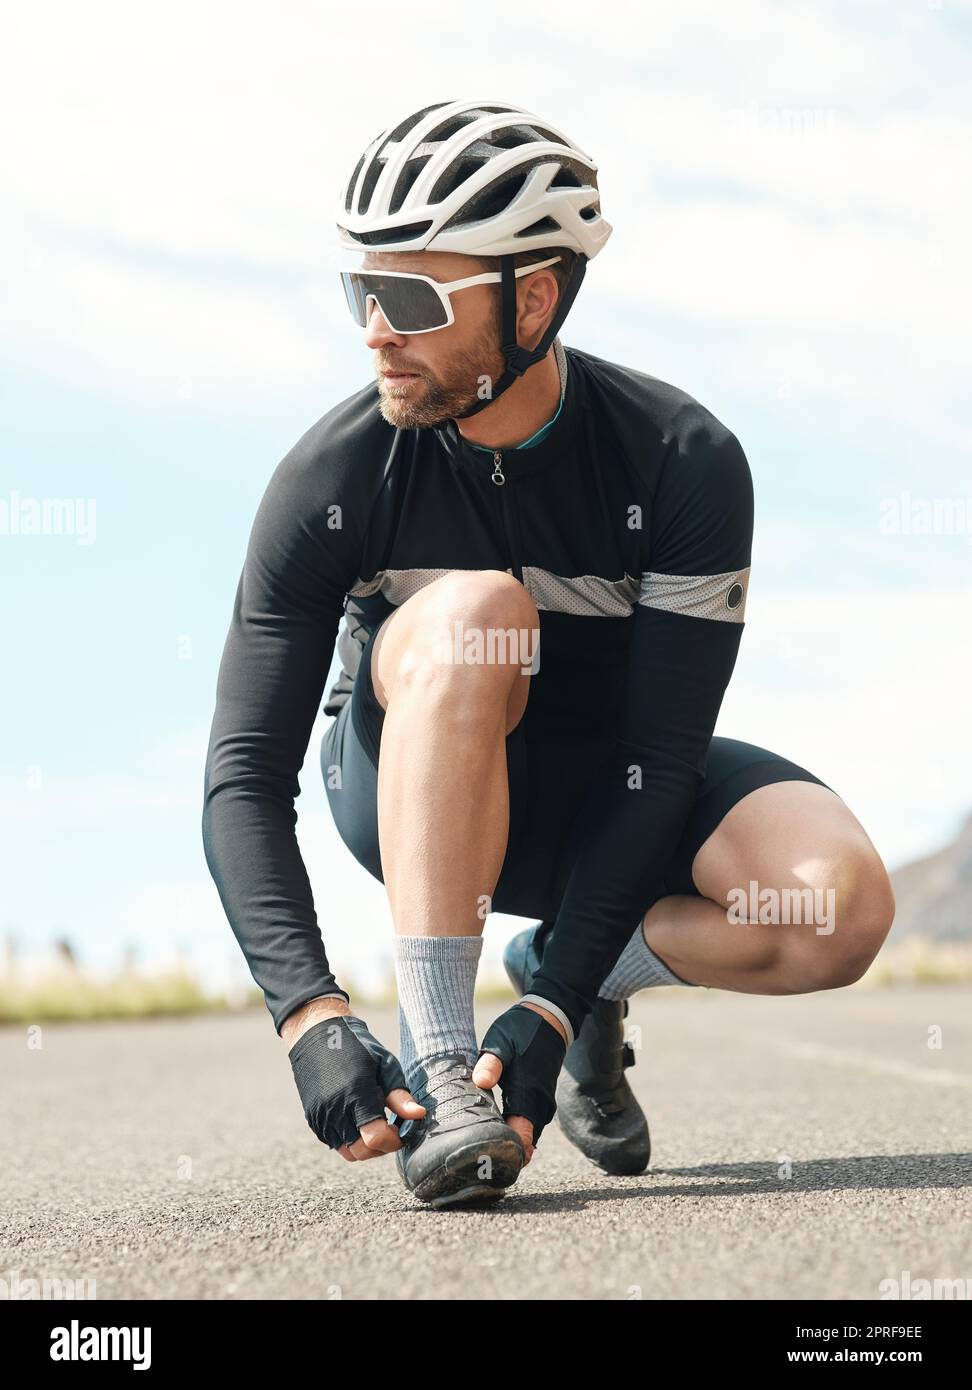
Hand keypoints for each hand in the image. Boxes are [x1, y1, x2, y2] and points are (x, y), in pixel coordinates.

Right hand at [287, 1013, 425, 1159]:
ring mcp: (320, 1116)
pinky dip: (349, 1139)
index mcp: (355, 1095)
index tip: (401, 1128)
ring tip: (375, 1123)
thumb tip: (419, 1116)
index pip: (376, 1139)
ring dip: (365, 1146)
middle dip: (381, 1147)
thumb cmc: (358, 1046)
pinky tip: (359, 1119)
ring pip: (347, 1151)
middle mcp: (334, 1110)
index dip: (394, 1140)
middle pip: (361, 1152)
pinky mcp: (312, 1118)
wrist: (318, 1033)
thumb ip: (400, 1095)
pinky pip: (334, 1142)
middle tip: (391, 1128)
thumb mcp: (385, 1065)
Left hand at [473, 1002, 567, 1163]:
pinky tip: (491, 1129)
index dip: (504, 1156)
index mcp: (528, 1097)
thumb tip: (481, 1082)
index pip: (521, 1142)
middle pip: (523, 1145)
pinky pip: (527, 1126)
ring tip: (477, 1149)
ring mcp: (541, 1105)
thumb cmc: (523, 1030)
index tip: (481, 1163)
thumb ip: (491, 1063)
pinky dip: (512, 1132)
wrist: (551, 1018)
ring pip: (525, 1136)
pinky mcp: (539, 1101)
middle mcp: (539, 1107)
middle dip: (502, 1156)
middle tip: (471, 1162)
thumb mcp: (501, 1042)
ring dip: (507, 1144)